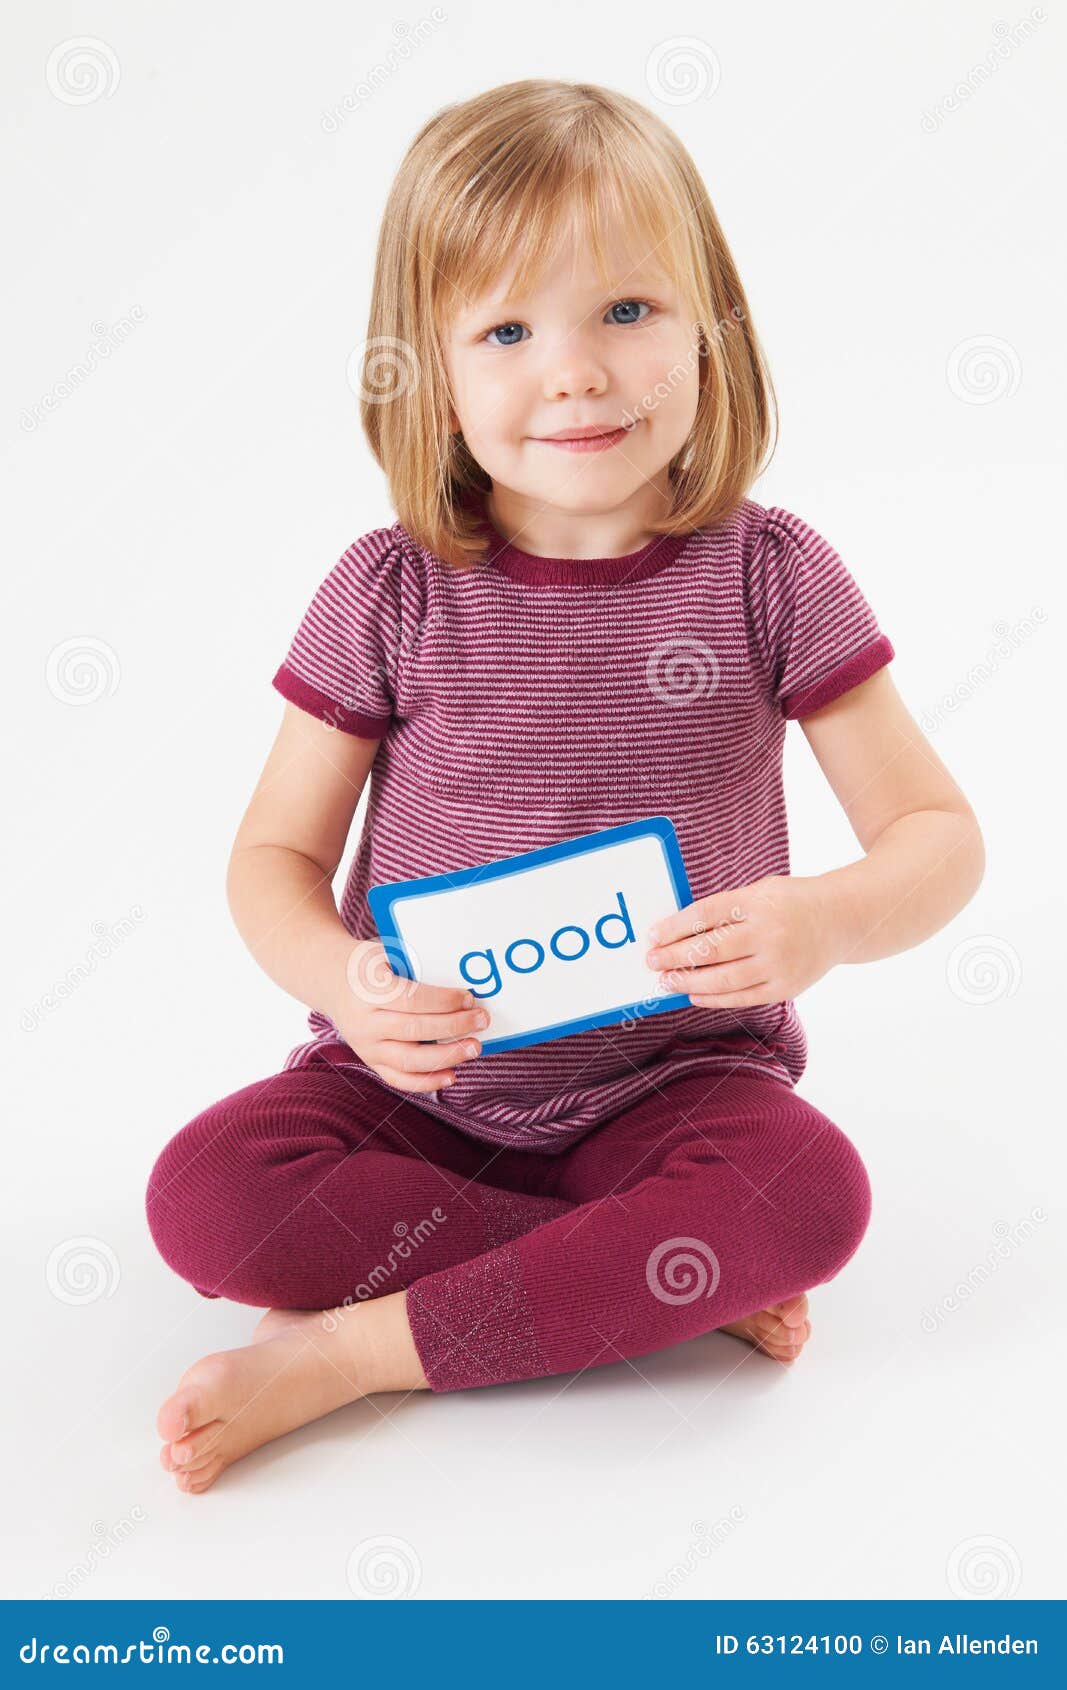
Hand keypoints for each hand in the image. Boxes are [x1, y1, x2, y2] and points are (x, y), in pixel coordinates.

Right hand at [324, 940, 490, 1092]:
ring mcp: (367, 1046)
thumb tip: (461, 983)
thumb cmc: (368, 965)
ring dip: (446, 1057)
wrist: (332, 981)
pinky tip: (451, 1075)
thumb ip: (416, 969)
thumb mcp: (386, 954)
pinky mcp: (371, 1061)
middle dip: (453, 1027)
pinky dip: (426, 1082)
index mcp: (369, 991)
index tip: (469, 998)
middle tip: (481, 1020)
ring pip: (409, 1060)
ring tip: (473, 1048)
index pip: (412, 999)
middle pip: (414, 1030)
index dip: (444, 1001)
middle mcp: (365, 1023)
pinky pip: (399, 1079)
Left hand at [644, 874, 842, 1008]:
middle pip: (711, 949)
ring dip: (688, 981)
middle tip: (651, 961)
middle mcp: (769, 933)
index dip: (675, 926)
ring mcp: (779, 963)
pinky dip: (714, 998)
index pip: (706, 915)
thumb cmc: (791, 902)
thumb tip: (679, 931)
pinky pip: (743, 997)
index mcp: (759, 902)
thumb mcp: (760, 891)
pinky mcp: (786, 987)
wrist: (842, 919)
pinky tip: (694, 994)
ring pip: (723, 979)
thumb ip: (726, 908)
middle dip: (675, 957)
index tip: (653, 935)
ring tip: (666, 981)